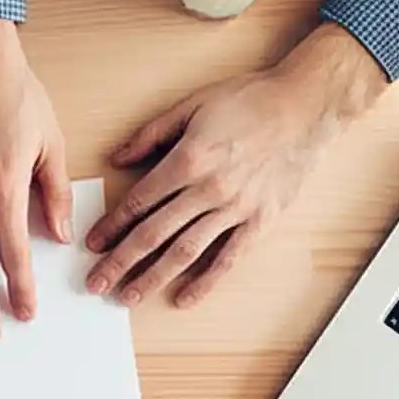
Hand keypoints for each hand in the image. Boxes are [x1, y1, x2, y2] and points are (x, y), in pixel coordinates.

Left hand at [85, 23, 387, 306]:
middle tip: (96, 282)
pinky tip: (184, 298)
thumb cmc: (249, 100)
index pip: (138, 202)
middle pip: (154, 234)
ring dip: (152, 277)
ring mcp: (236, 209)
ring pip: (185, 251)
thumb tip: (116, 157)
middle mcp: (208, 190)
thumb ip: (151, 134)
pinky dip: (205, 282)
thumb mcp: (191, 106)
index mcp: (187, 161)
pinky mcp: (261, 221)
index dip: (111, 226)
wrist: (305, 105)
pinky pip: (229, 258)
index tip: (92, 245)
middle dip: (120, 261)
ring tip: (127, 297)